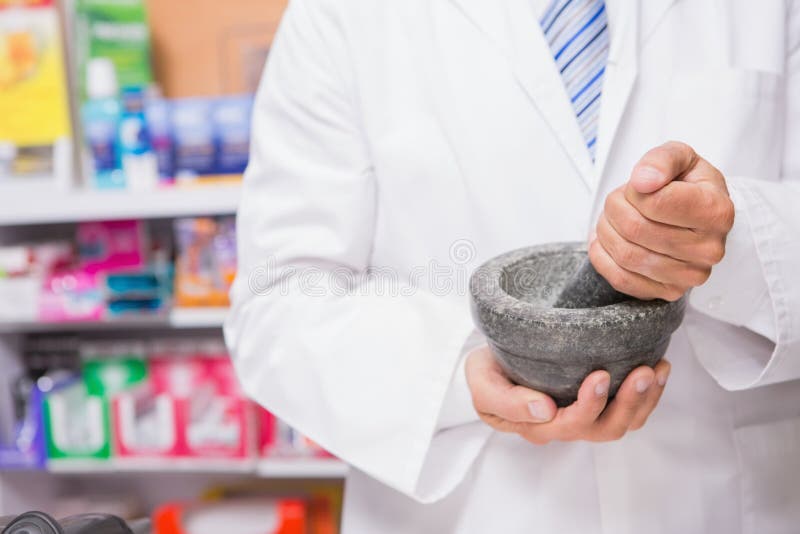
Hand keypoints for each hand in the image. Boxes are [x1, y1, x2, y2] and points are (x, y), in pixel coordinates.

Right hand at [465, 346, 669, 443]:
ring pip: (622, 422)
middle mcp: (563, 426)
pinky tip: (659, 369)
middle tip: (642, 371)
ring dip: (644, 399)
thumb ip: (505, 402)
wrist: (493, 356)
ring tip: (656, 369)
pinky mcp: (599, 402)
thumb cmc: (487, 370)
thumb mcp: (482, 382)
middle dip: (627, 402)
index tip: (599, 374)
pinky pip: (630, 409)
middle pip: (603, 429)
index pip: (568, 425)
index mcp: (536, 426)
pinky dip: (650, 393)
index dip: (589, 405)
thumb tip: (543, 410)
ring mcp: (584, 415)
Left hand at [591, 141, 734, 300]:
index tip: (637, 186)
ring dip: (607, 231)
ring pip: (626, 255)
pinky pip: (621, 280)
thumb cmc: (686, 186)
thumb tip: (643, 180)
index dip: (633, 191)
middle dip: (614, 209)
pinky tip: (606, 241)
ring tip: (612, 219)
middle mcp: (710, 248)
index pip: (655, 202)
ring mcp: (691, 276)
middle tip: (616, 201)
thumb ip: (661, 160)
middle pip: (635, 229)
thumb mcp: (680, 158)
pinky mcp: (669, 292)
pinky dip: (603, 257)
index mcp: (717, 211)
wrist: (696, 219)